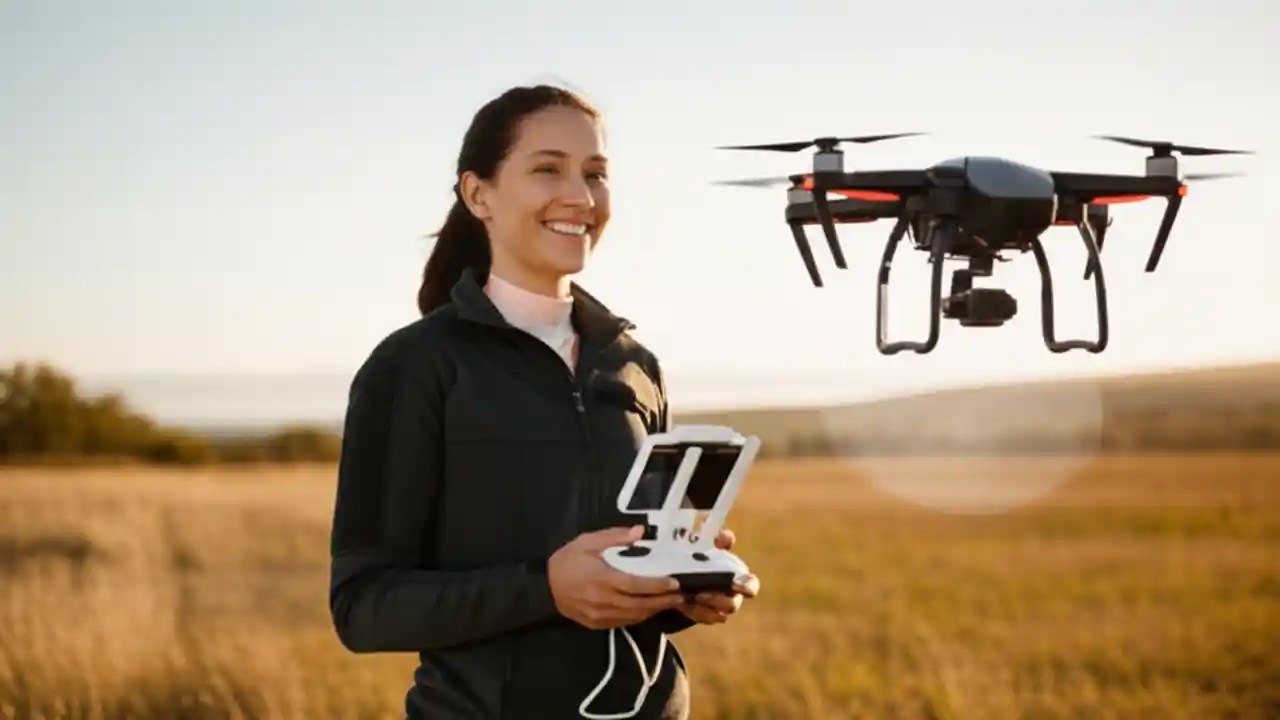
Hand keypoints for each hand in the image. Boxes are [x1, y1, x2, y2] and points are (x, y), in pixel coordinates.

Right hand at [548, 525, 686, 629]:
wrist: (544, 587)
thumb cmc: (567, 561)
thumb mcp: (587, 542)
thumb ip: (615, 537)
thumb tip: (640, 532)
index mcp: (603, 579)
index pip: (637, 585)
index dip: (657, 586)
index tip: (675, 583)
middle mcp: (604, 600)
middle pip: (639, 605)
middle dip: (662, 601)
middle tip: (680, 595)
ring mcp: (600, 615)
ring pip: (633, 616)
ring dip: (653, 610)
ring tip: (668, 602)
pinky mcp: (597, 624)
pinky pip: (623, 623)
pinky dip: (638, 616)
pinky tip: (647, 609)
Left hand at [677, 528, 759, 624]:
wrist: (684, 574)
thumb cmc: (703, 558)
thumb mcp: (708, 547)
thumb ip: (718, 542)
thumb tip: (727, 536)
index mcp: (739, 577)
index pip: (751, 586)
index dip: (746, 587)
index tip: (734, 585)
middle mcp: (733, 596)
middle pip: (733, 605)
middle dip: (717, 600)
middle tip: (700, 594)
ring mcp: (721, 608)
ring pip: (719, 614)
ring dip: (704, 607)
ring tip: (688, 597)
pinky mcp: (707, 616)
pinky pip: (704, 618)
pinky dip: (694, 611)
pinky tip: (684, 602)